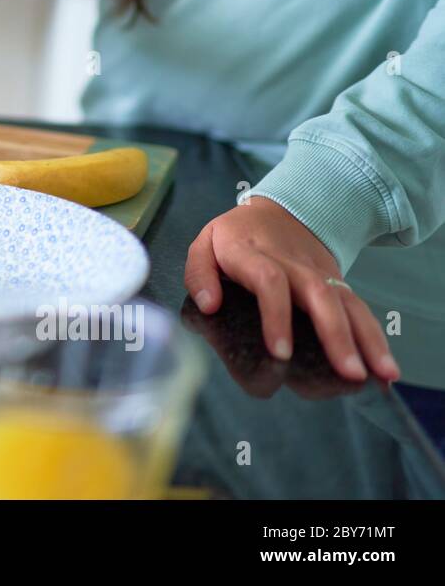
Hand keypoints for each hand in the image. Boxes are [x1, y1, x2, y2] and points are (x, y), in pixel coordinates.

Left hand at [184, 197, 398, 382]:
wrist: (279, 210)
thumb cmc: (236, 236)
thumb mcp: (205, 244)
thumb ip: (199, 273)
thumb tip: (209, 305)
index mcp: (253, 253)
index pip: (269, 280)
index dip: (277, 315)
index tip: (281, 352)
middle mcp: (292, 263)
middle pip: (319, 294)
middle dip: (336, 335)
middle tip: (347, 372)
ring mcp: (319, 272)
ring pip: (347, 302)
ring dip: (366, 339)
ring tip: (380, 375)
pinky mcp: (337, 282)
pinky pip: (359, 308)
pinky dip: (375, 337)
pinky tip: (385, 368)